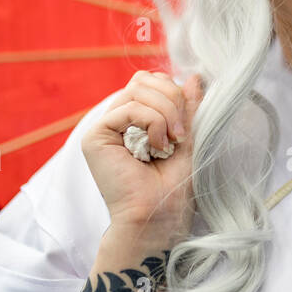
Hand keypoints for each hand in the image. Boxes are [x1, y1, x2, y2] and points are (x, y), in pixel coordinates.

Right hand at [82, 70, 204, 239]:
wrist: (160, 215)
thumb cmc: (175, 185)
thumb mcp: (190, 137)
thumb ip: (190, 107)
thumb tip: (195, 76)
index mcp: (139, 118)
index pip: (154, 81)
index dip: (175, 92)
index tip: (189, 124)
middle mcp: (119, 120)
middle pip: (145, 80)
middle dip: (173, 99)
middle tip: (182, 134)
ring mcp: (106, 127)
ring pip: (138, 89)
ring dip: (165, 113)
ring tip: (172, 142)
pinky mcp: (96, 137)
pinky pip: (127, 108)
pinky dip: (151, 123)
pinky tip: (157, 148)